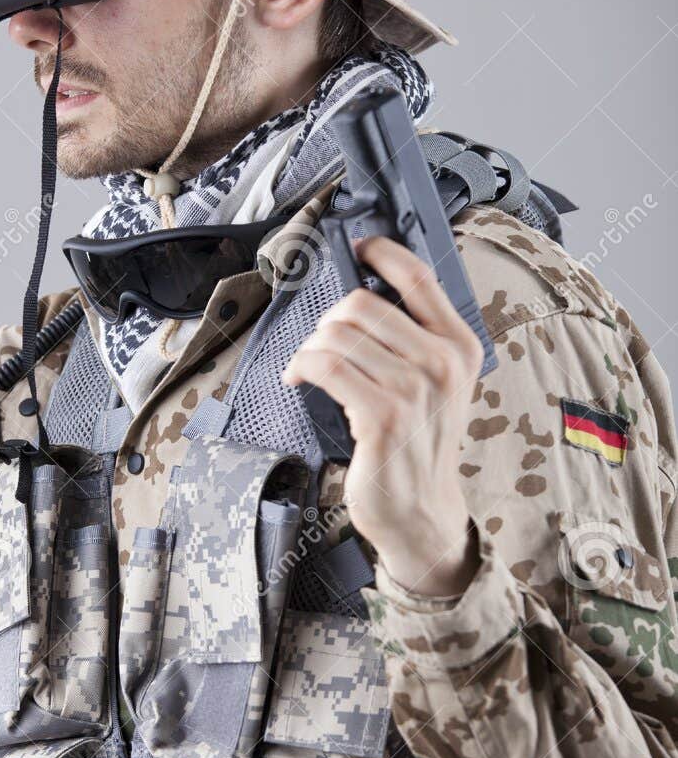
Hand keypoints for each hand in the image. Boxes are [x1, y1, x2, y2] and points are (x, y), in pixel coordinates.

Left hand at [282, 233, 483, 597]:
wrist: (421, 509)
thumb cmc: (419, 444)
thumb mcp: (437, 384)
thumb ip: (415, 338)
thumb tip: (367, 292)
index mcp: (459, 347)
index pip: (419, 276)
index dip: (382, 252)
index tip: (357, 248)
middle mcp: (442, 364)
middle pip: (364, 304)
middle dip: (330, 319)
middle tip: (323, 343)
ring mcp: (414, 391)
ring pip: (339, 335)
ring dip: (312, 347)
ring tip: (310, 367)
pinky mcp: (383, 417)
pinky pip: (326, 366)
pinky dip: (301, 366)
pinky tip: (298, 379)